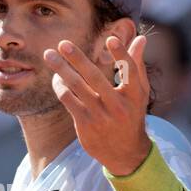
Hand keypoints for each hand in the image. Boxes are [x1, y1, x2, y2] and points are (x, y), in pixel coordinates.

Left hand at [43, 34, 151, 175]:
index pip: (129, 71)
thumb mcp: (139, 92)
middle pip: (95, 77)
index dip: (121, 54)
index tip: (109, 39)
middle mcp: (118, 105)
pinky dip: (60, 87)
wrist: (125, 152)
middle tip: (63, 44)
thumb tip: (141, 38)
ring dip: (61, 70)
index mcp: (134, 95)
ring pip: (76, 87)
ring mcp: (100, 116)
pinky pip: (68, 100)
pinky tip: (56, 78)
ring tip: (49, 55)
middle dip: (77, 59)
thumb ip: (137, 65)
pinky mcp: (85, 124)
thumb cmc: (132, 115)